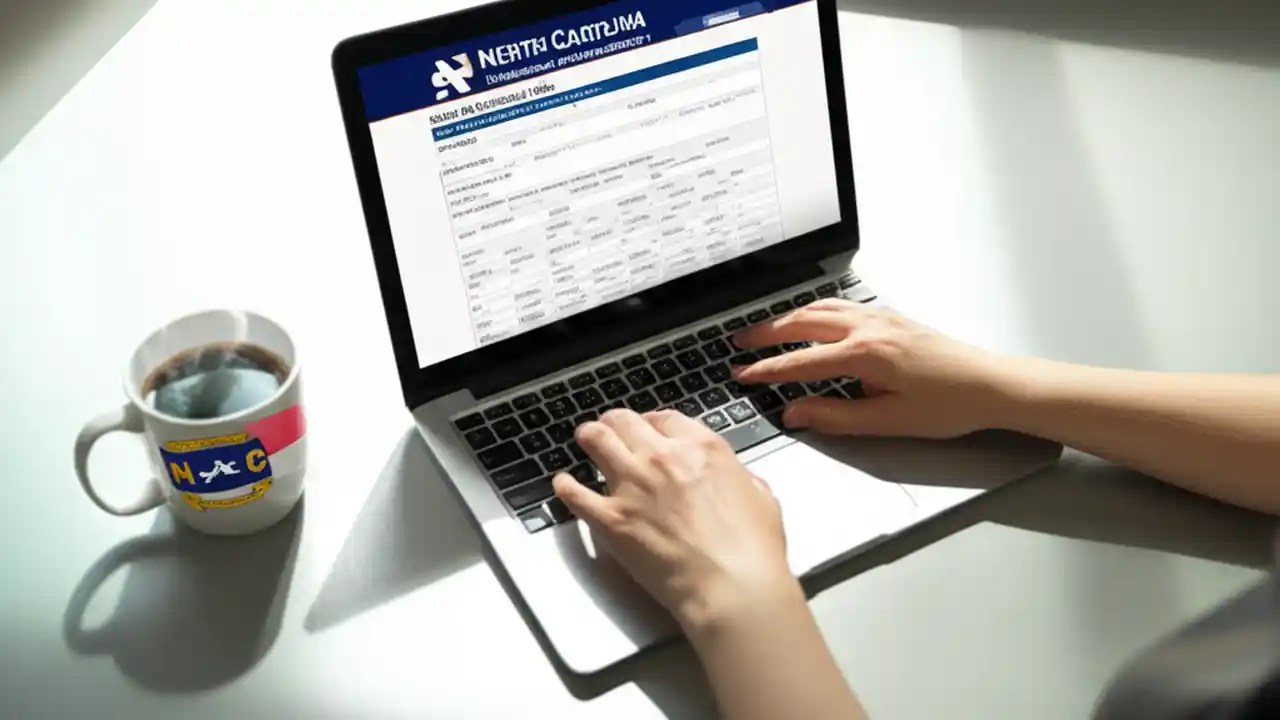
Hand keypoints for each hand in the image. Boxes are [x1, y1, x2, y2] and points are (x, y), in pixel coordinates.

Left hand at [552, 409, 796, 631]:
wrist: (731, 585)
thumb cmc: (752, 549)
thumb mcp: (762, 497)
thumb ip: (740, 478)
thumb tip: (736, 480)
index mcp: (701, 447)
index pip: (665, 417)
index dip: (653, 421)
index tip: (649, 429)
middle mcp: (661, 457)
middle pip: (623, 420)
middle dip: (616, 423)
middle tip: (611, 430)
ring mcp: (631, 485)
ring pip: (595, 440)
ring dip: (589, 438)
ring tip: (585, 440)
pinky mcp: (610, 518)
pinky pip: (574, 492)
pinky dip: (565, 485)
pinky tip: (563, 483)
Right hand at [732, 299, 1007, 437]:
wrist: (991, 385)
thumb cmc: (948, 406)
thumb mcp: (887, 422)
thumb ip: (836, 417)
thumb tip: (795, 413)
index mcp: (864, 355)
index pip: (800, 362)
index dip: (766, 370)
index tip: (742, 375)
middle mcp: (868, 328)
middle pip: (803, 323)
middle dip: (766, 333)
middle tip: (740, 344)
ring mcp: (881, 317)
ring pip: (821, 308)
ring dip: (788, 317)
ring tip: (765, 329)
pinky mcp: (892, 317)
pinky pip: (841, 305)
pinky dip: (814, 310)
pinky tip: (810, 318)